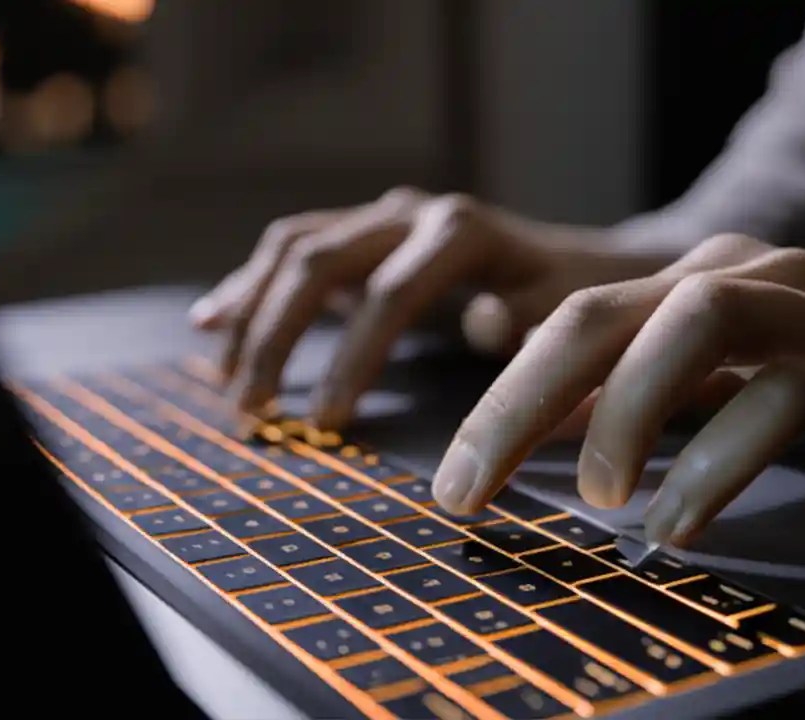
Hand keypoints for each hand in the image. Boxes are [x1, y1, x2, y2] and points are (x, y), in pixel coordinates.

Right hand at [190, 187, 672, 428]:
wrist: (593, 265)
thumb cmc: (586, 303)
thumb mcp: (576, 315)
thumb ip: (535, 321)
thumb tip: (485, 321)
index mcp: (461, 231)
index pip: (388, 292)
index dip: (352, 358)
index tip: (326, 422)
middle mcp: (411, 212)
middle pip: (317, 262)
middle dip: (276, 337)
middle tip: (251, 411)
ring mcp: (382, 217)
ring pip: (293, 250)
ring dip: (252, 313)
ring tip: (227, 381)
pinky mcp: (365, 232)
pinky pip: (292, 250)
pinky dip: (251, 286)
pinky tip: (211, 321)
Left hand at [431, 233, 804, 546]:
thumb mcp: (729, 381)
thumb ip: (646, 393)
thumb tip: (548, 425)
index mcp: (694, 280)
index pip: (565, 323)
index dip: (496, 398)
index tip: (452, 481)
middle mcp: (743, 274)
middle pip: (597, 315)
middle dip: (514, 403)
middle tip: (465, 491)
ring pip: (689, 326)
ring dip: (624, 412)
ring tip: (592, 496)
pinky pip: (786, 393)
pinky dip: (721, 458)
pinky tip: (681, 522)